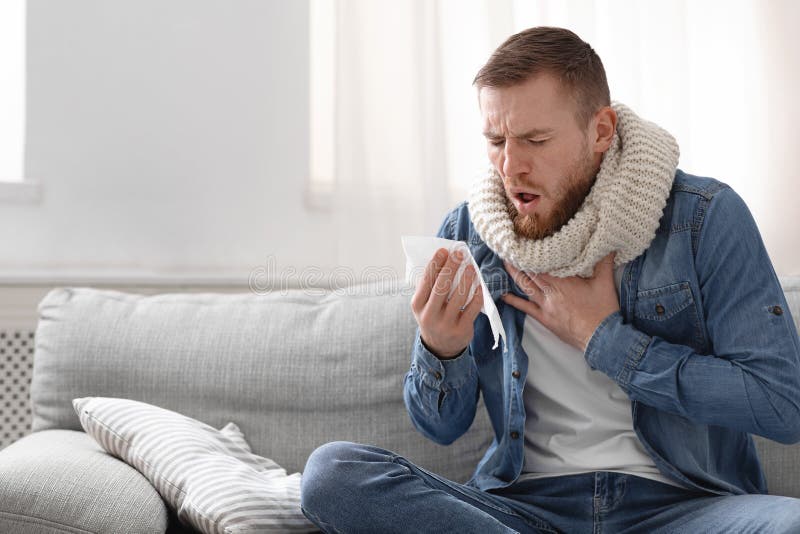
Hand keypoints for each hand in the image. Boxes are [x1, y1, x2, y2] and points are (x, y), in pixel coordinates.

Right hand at [410, 247, 483, 358]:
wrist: (440, 347)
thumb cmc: (433, 317)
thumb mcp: (424, 305)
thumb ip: (430, 287)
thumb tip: (444, 260)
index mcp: (417, 305)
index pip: (426, 281)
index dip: (435, 264)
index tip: (443, 250)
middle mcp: (429, 315)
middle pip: (441, 287)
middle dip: (451, 268)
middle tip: (459, 254)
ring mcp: (445, 324)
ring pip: (459, 297)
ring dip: (466, 279)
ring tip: (471, 267)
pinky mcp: (461, 330)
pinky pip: (472, 308)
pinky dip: (477, 295)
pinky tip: (479, 285)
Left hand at [500, 252, 619, 351]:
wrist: (601, 337)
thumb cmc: (603, 310)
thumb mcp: (605, 282)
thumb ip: (604, 262)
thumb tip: (607, 244)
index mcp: (564, 282)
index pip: (543, 264)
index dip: (532, 253)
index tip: (524, 242)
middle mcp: (551, 293)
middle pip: (530, 274)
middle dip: (519, 261)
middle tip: (509, 249)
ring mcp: (546, 306)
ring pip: (526, 288)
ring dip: (514, 275)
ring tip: (504, 263)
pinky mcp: (544, 319)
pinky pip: (526, 308)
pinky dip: (514, 301)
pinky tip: (503, 295)